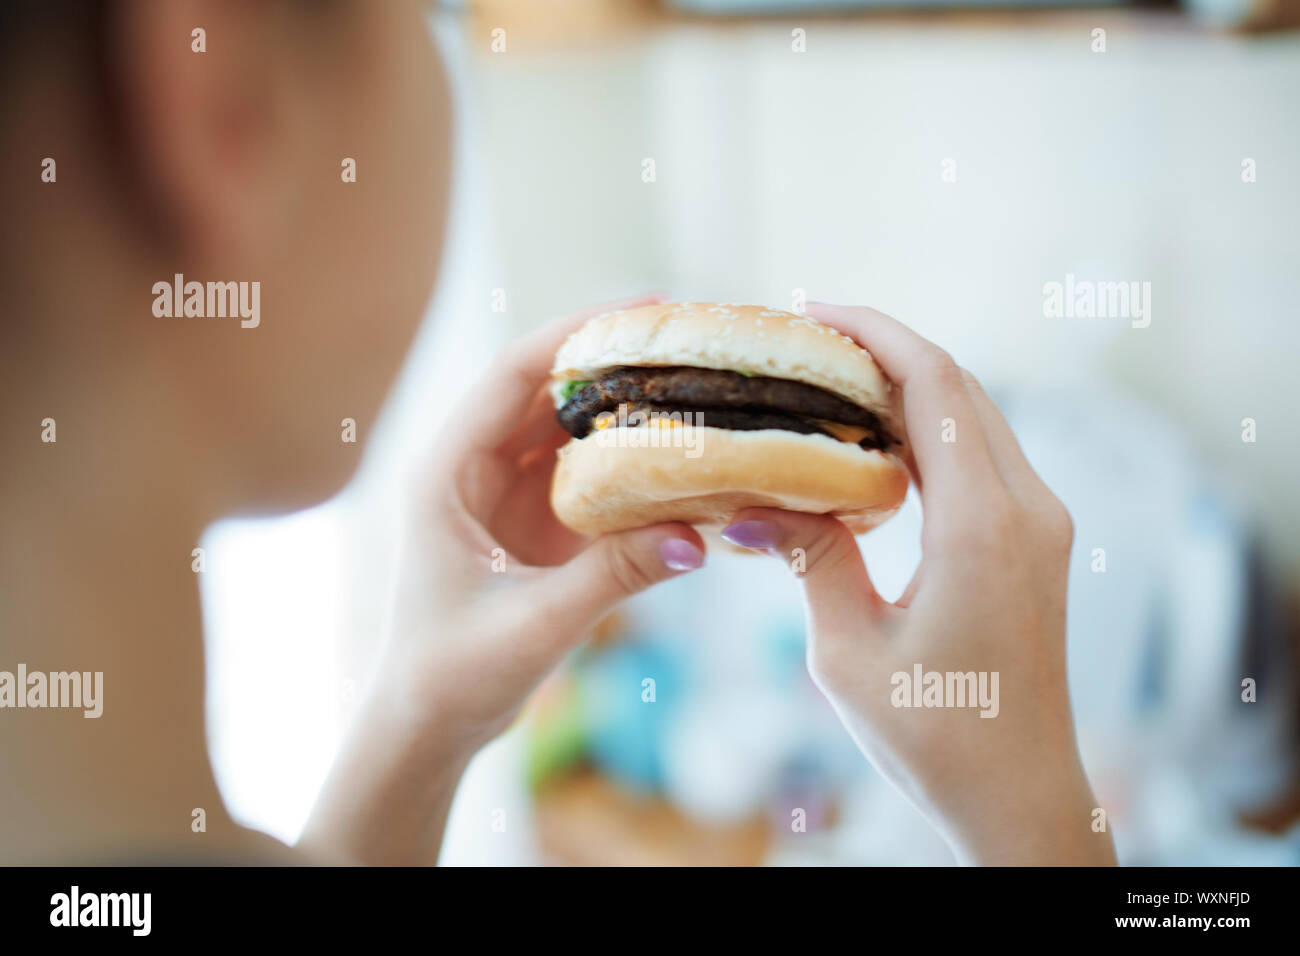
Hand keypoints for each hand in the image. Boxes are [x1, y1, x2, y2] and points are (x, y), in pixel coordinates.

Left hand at [301, 295, 705, 863]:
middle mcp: (472, 467)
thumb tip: (699, 538)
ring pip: (570, 427)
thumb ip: (614, 576)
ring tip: (693, 383)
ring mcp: (504, 492)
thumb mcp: (535, 624)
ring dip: (625, 407)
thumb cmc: (452, 674)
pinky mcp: (534, 521)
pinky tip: (678, 449)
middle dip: (614, 361)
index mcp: (446, 471)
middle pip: (547, 389)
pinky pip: (586, 470)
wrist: (429, 724)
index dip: (575, 333)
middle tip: (687, 339)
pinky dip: (628, 458)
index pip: (512, 375)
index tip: (641, 308)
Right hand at [720, 302, 1114, 865]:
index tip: (814, 308)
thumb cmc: (936, 739)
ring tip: (829, 380)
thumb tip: (748, 499)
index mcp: (982, 527)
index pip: (935, 387)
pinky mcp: (1035, 542)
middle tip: (807, 339)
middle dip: (885, 349)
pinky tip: (871, 441)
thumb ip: (808, 557)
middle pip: (960, 387)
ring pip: (975, 417)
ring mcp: (1040, 524)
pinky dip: (928, 431)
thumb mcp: (847, 651)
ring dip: (908, 387)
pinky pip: (982, 456)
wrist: (1019, 796)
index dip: (874, 333)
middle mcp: (1026, 510)